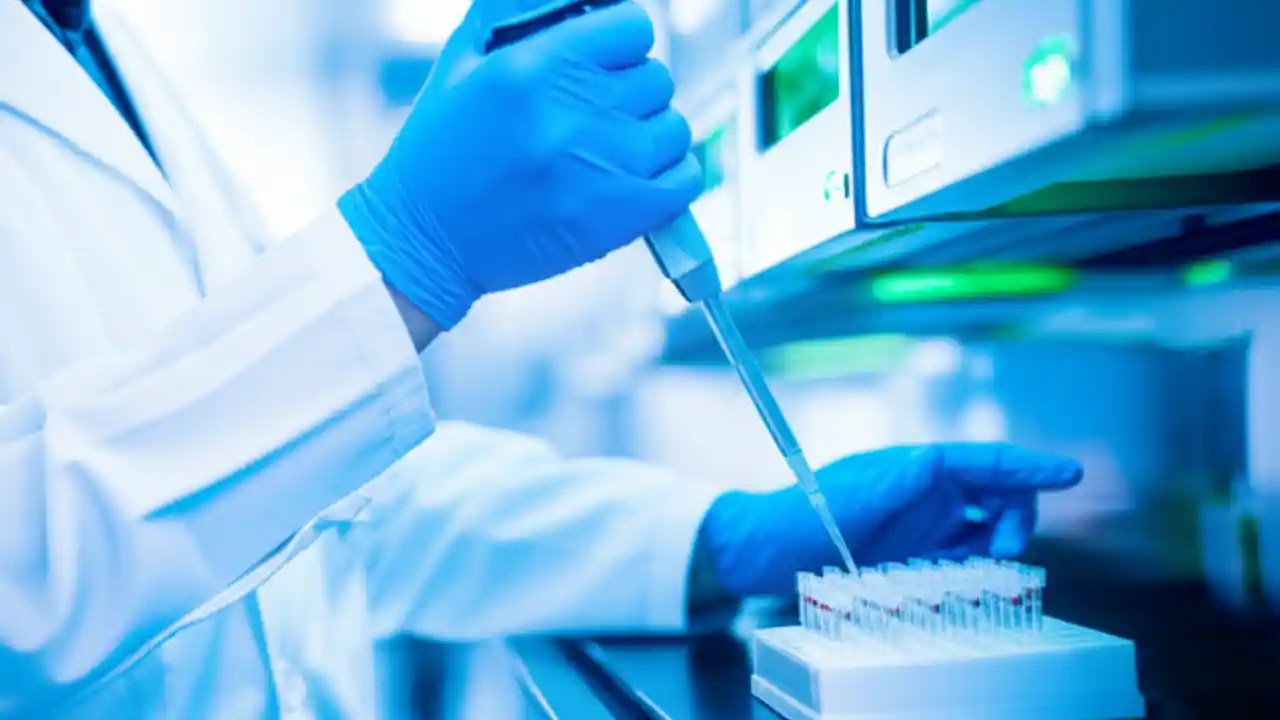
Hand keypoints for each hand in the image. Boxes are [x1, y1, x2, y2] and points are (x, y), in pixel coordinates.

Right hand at [339, 0, 700, 328]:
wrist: (425, 241)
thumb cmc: (441, 153)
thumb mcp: (463, 62)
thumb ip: (513, 13)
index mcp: (535, 65)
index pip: (633, 26)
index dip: (622, 41)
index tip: (607, 59)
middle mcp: (573, 110)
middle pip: (657, 77)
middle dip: (631, 91)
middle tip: (597, 113)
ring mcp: (603, 164)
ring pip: (675, 127)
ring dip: (651, 135)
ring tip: (610, 151)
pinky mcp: (620, 215)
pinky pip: (686, 178)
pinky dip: (670, 178)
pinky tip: (635, 180)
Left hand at [695, 444, 1081, 596]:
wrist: (772, 550)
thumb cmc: (804, 514)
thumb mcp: (848, 498)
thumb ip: (894, 482)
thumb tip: (934, 458)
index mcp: (919, 466)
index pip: (987, 460)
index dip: (1030, 466)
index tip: (1070, 471)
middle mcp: (930, 489)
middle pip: (1002, 492)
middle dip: (1019, 513)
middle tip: (1005, 548)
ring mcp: (928, 521)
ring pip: (992, 524)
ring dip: (1002, 541)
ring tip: (986, 564)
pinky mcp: (922, 552)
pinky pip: (969, 554)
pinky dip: (980, 564)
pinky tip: (967, 577)